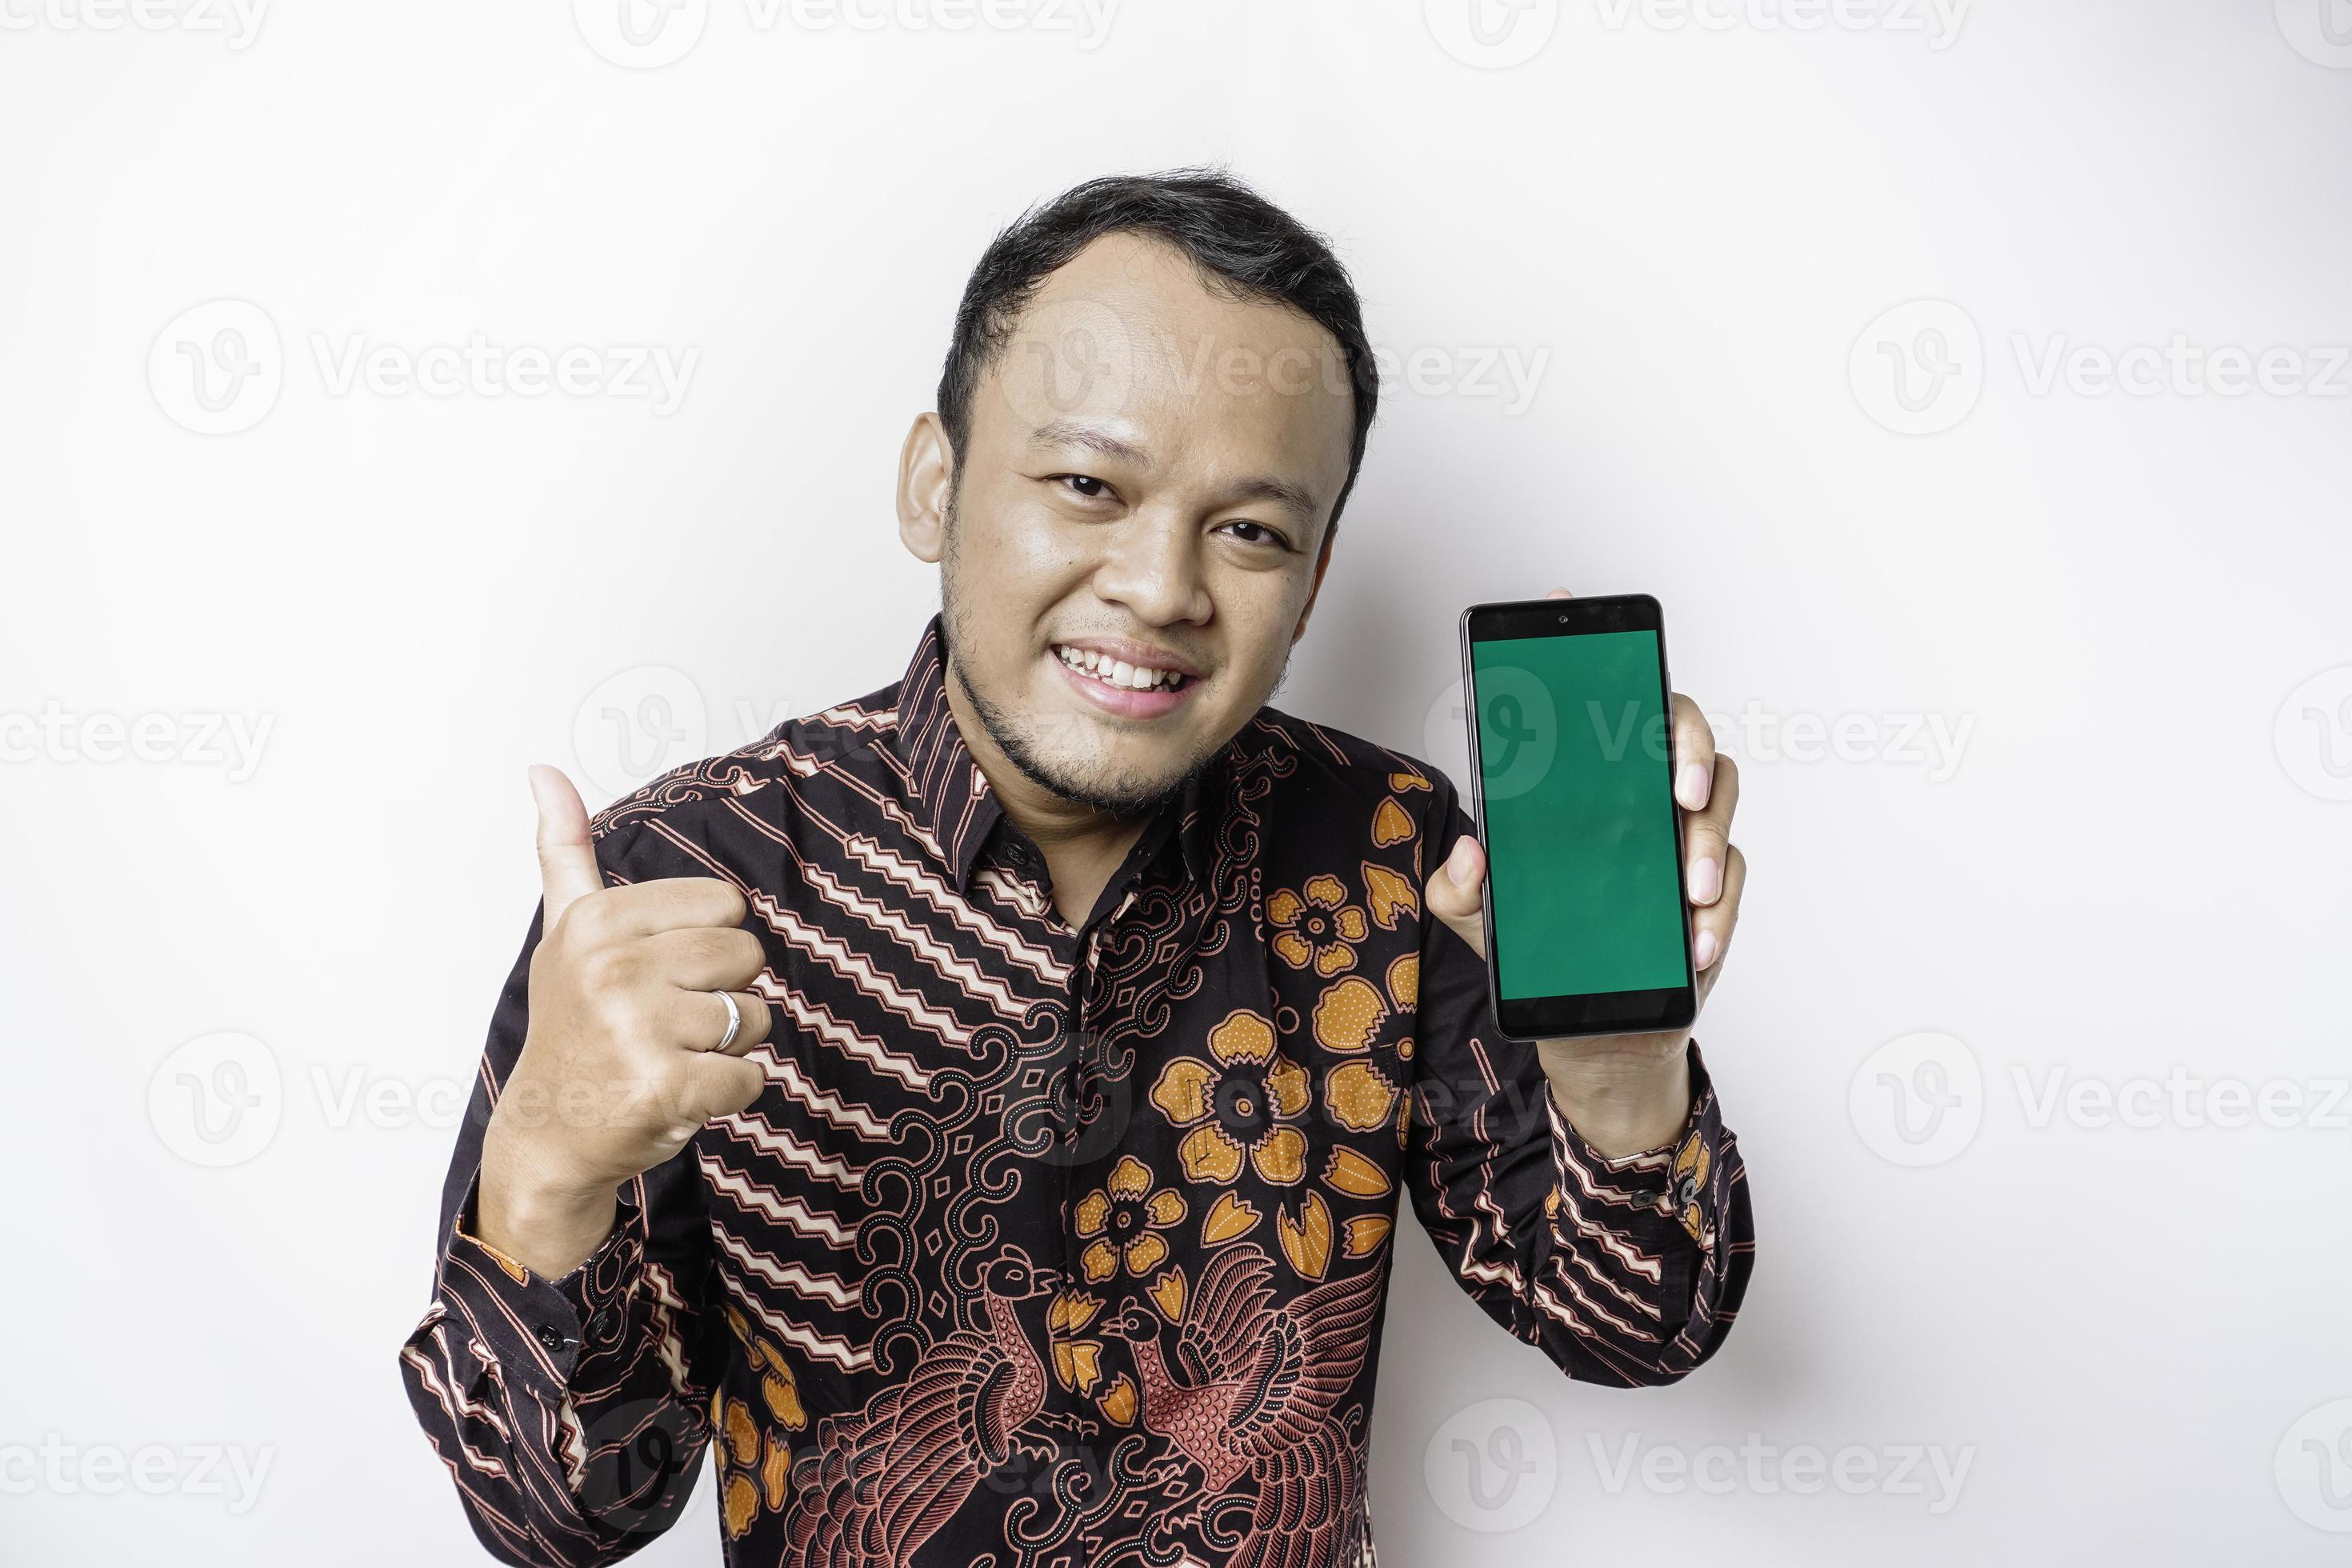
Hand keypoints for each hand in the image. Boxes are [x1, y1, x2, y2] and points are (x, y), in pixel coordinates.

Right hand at [474, 765, 771, 1275]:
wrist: (548, 1135)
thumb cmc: (573, 1026)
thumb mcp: (566, 931)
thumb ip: (565, 851)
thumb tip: (543, 769)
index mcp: (598, 920)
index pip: (727, 907)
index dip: (707, 948)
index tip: (656, 976)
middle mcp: (611, 967)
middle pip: (746, 957)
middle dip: (722, 996)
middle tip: (665, 1025)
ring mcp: (636, 1027)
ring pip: (756, 1018)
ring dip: (728, 1048)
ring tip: (670, 1059)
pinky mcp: (665, 1087)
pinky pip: (751, 1077)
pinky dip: (729, 1094)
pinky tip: (680, 1097)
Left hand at [1426, 588, 1745, 1158]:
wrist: (1594, 1031)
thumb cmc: (1543, 952)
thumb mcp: (1480, 922)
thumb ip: (1459, 890)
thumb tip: (1469, 853)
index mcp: (1585, 785)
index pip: (1596, 703)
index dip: (1590, 648)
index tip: (1567, 602)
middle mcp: (1639, 795)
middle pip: (1678, 728)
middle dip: (1685, 746)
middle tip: (1677, 791)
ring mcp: (1682, 838)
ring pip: (1718, 797)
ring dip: (1707, 842)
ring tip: (1687, 890)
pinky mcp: (1714, 891)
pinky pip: (1730, 878)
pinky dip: (1716, 909)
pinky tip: (1693, 940)